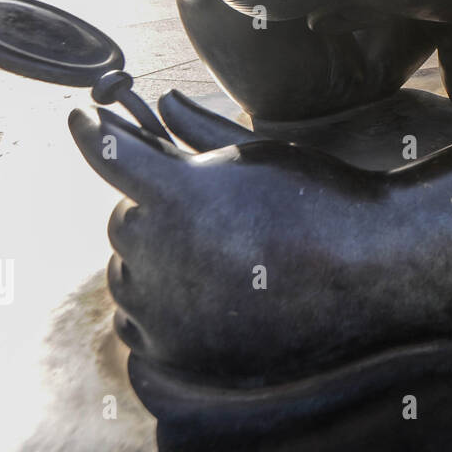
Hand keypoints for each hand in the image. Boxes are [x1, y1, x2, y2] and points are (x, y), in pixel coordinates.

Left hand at [69, 93, 383, 384]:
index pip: (110, 152)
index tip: (82, 120)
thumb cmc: (318, 201)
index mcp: (178, 194)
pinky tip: (202, 290)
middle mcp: (160, 250)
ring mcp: (165, 307)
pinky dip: (156, 305)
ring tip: (214, 253)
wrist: (368, 272)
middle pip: (122, 218)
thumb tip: (161, 102)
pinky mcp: (175, 350)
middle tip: (198, 207)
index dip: (92, 132)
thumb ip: (199, 132)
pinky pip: (136, 321)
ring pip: (126, 272)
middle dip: (150, 208)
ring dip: (152, 258)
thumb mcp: (259, 153)